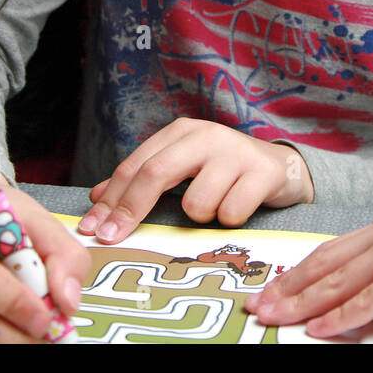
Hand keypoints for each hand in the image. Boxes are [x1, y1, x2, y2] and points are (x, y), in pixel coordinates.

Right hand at [0, 167, 89, 342]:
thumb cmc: (5, 220)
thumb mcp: (42, 223)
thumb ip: (63, 257)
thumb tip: (66, 302)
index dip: (13, 304)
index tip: (45, 319)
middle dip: (12, 336)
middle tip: (44, 335)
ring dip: (4, 342)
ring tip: (29, 329)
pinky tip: (6, 326)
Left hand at [77, 119, 313, 242]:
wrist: (282, 169)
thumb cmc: (224, 173)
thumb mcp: (183, 168)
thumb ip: (143, 179)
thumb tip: (96, 197)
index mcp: (181, 132)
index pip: (135, 166)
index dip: (110, 200)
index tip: (90, 230)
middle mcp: (206, 135)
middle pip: (156, 173)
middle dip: (130, 210)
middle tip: (113, 239)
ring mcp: (236, 152)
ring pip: (197, 202)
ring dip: (200, 216)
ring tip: (216, 207)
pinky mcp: (262, 173)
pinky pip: (231, 212)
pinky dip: (230, 218)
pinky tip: (240, 206)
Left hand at [243, 212, 372, 337]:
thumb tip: (340, 296)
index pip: (329, 251)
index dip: (295, 273)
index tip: (270, 290)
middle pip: (326, 265)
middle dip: (288, 289)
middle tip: (259, 307)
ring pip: (339, 283)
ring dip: (303, 305)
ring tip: (278, 319)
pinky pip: (367, 302)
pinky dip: (339, 318)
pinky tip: (319, 329)